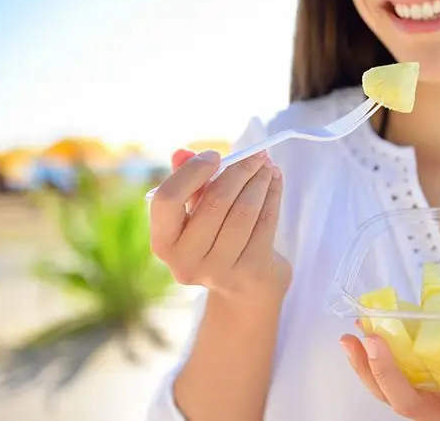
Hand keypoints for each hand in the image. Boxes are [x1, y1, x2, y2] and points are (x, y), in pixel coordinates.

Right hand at [150, 149, 290, 303]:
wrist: (246, 287)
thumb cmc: (217, 239)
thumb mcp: (196, 213)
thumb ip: (187, 183)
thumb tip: (181, 152)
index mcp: (163, 243)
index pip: (167, 200)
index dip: (192, 172)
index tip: (216, 155)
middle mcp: (185, 262)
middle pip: (214, 202)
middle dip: (239, 171)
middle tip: (256, 154)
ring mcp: (218, 272)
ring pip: (244, 211)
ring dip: (260, 181)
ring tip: (268, 165)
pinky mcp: (249, 272)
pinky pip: (265, 222)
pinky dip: (273, 195)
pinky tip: (275, 181)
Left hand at [340, 298, 439, 420]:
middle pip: (409, 406)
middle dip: (387, 373)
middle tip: (374, 339)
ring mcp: (426, 407)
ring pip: (389, 398)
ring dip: (366, 368)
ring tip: (352, 337)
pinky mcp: (414, 395)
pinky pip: (385, 387)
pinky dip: (366, 364)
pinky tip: (357, 338)